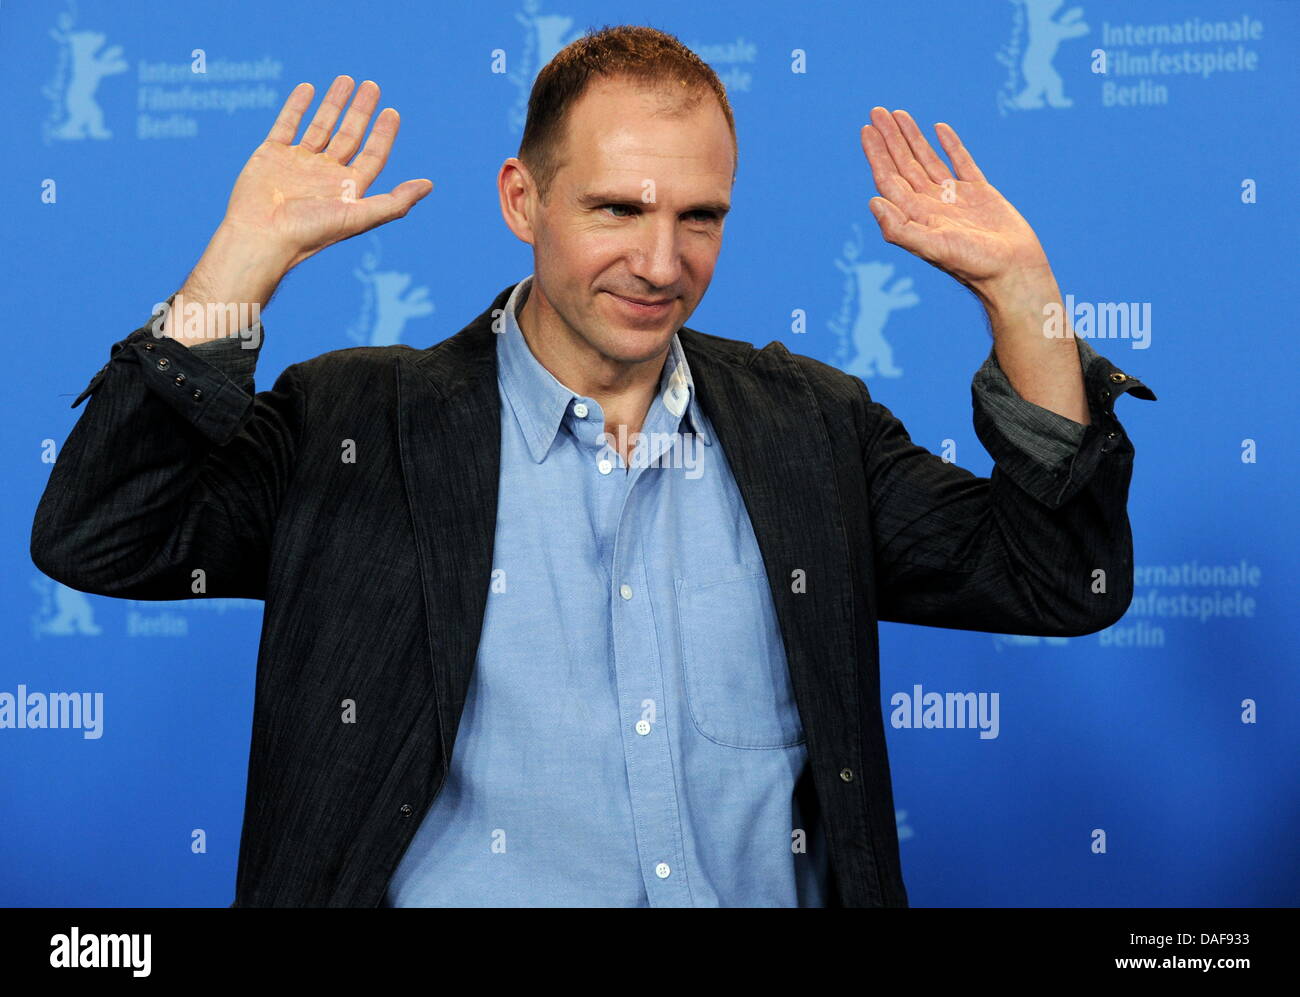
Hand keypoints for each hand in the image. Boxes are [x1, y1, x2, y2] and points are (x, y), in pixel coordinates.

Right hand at [222, 75, 432, 270]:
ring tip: (346, 79)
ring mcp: (298, 163)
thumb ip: (395, 202)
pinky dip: (296, 106)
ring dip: (334, 103)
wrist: (261, 236)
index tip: (391, 112)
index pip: (372, 156)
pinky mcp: (271, 155)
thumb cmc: (310, 232)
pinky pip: (287, 124)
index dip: (383, 135)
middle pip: (349, 136)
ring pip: (320, 126)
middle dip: (361, 111)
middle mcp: (325, 175)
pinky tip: (308, 88)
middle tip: (372, 86)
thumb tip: (429, 185)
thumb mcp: (358, 217)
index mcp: (347, 189)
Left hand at [859, 107, 1048, 301]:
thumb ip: (900, 228)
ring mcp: (955, 198)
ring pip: (927, 160)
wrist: (1013, 270)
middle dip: (890, 139)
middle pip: (904, 165)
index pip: (889, 179)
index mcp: (916, 215)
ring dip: (912, 138)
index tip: (867, 130)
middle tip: (876, 112)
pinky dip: (950, 145)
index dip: (877, 155)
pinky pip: (961, 163)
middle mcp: (931, 205)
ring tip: (898, 114)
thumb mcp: (932, 247)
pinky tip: (939, 129)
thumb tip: (872, 201)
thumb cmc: (973, 264)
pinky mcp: (980, 193)